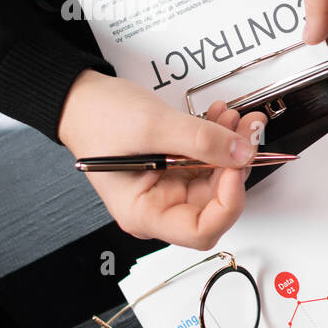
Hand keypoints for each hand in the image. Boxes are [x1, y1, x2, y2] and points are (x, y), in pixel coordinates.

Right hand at [58, 70, 265, 249]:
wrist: (81, 96)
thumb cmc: (96, 118)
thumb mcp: (152, 126)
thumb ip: (201, 140)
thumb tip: (242, 153)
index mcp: (145, 213)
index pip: (201, 231)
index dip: (228, 203)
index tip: (237, 167)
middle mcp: (160, 205)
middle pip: (217, 201)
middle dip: (236, 164)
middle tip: (247, 132)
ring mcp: (171, 186)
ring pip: (219, 177)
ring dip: (232, 146)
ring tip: (234, 118)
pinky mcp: (178, 167)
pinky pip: (210, 159)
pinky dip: (221, 137)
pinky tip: (221, 117)